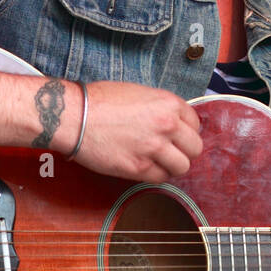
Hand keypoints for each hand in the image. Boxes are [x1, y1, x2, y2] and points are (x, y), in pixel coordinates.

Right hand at [72, 80, 203, 182]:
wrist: (76, 115)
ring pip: (182, 166)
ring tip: (159, 161)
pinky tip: (144, 166)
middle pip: (195, 148)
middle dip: (184, 150)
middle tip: (171, 151)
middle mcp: (166, 125)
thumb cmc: (101, 100)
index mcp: (168, 103)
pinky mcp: (138, 168)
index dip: (186, 130)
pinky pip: (160, 178)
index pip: (195, 123)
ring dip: (172, 165)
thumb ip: (160, 108)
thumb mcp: (138, 92)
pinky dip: (155, 175)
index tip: (177, 135)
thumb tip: (172, 122)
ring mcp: (153, 148)